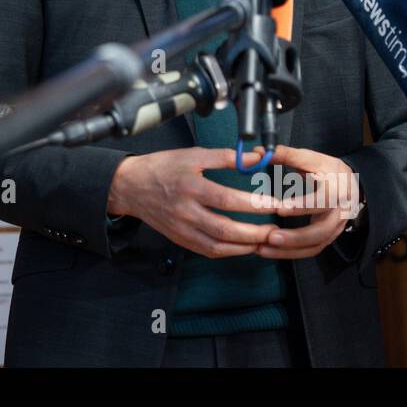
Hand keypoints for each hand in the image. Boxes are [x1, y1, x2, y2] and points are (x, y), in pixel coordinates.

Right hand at [107, 147, 280, 258]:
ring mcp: (182, 229)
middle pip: (224, 230)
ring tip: (264, 240)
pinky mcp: (180, 239)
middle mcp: (185, 211)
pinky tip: (243, 246)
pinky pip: (207, 251)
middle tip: (275, 230)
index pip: (227, 200)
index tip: (275, 205)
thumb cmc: (163, 167)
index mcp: (190, 186)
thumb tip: (255, 157)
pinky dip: (229, 252)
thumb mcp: (193, 155)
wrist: (130, 186)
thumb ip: (225, 157)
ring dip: (244, 247)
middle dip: (254, 233)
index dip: (253, 204)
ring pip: (217, 246)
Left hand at [256, 145, 359, 259]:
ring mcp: (334, 229)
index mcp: (337, 190)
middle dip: (296, 236)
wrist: (350, 185)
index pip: (323, 201)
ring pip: (315, 245)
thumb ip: (286, 155)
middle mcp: (339, 213)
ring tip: (263, 249)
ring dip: (289, 250)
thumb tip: (259, 152)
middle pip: (321, 231)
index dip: (302, 206)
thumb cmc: (326, 170)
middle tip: (270, 237)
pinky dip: (290, 254)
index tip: (280, 208)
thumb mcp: (311, 158)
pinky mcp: (327, 238)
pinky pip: (310, 251)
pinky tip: (268, 251)